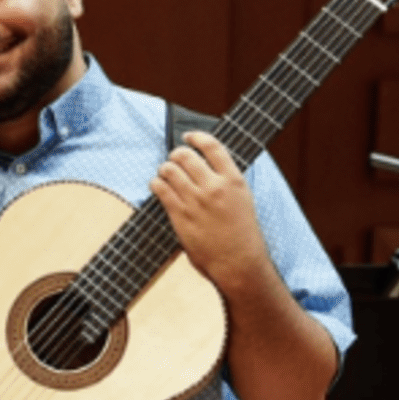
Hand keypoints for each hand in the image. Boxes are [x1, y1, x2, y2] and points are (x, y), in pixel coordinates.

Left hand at [150, 131, 271, 294]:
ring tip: (165, 175)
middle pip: (185, 155)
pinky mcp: (180, 214)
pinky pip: (160, 188)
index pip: (213, 146)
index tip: (187, 136)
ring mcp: (196, 200)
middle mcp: (214, 186)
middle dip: (176, 155)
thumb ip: (225, 181)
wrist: (239, 262)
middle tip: (174, 160)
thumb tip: (206, 165)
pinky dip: (155, 183)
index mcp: (234, 180)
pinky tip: (158, 186)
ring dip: (164, 169)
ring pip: (169, 170)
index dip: (196, 137)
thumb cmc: (241, 233)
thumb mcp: (242, 200)